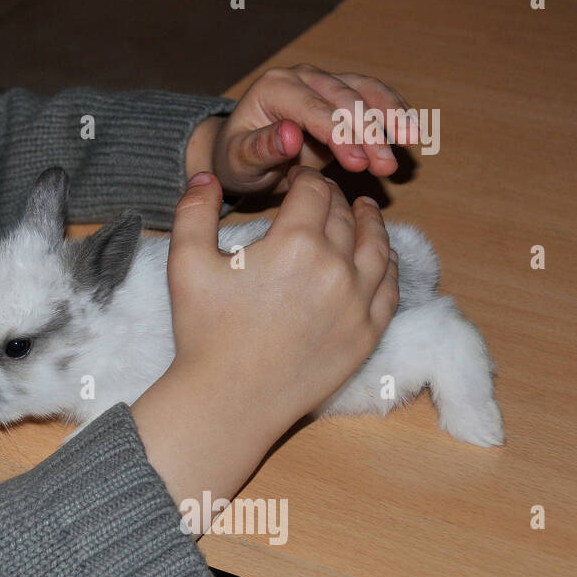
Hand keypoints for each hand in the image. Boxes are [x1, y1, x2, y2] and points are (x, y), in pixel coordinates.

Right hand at [164, 166, 399, 443]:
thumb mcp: (186, 263)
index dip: (305, 177)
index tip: (298, 177)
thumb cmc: (205, 332)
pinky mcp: (367, 334)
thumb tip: (207, 176)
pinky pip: (390, 289)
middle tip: (324, 194)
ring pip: (377, 247)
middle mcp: (336, 266)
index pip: (313, 191)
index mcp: (295, 242)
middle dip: (334, 198)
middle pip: (345, 216)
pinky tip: (383, 258)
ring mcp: (358, 302)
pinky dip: (389, 265)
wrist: (229, 400)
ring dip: (371, 223)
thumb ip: (194, 210)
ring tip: (365, 211)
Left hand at [185, 64, 413, 194]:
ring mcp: (323, 82)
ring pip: (365, 91)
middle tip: (386, 166)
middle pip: (344, 99)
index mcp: (274, 88)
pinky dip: (394, 110)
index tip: (359, 164)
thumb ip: (260, 149)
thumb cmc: (237, 160)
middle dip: (369, 133)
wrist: (242, 154)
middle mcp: (301, 78)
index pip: (313, 110)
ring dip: (391, 115)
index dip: (339, 135)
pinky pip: (373, 95)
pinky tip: (411, 130)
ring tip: (411, 141)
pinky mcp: (341, 93)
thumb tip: (290, 135)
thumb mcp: (239, 162)